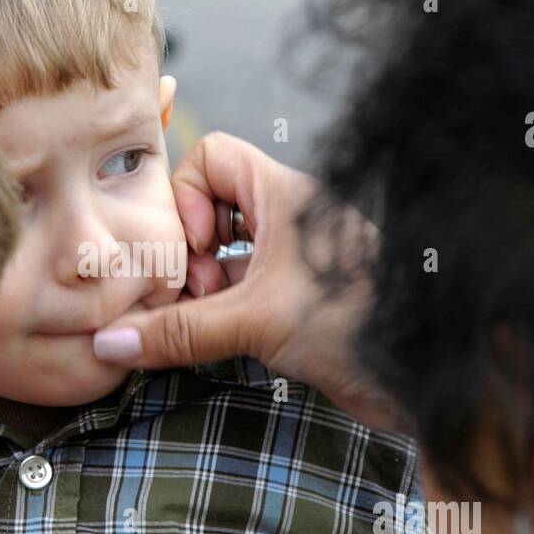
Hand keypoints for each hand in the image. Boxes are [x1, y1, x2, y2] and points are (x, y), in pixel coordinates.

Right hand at [92, 132, 407, 431]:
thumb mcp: (256, 321)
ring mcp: (291, 261)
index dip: (186, 198)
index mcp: (283, 195)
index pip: (211, 158)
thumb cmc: (357, 322)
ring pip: (223, 257)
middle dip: (187, 250)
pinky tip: (203, 342)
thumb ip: (180, 331)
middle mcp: (286, 219)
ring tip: (191, 322)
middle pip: (210, 208)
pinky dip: (215, 314)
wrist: (423, 374)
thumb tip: (110, 342)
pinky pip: (238, 294)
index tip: (192, 248)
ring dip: (198, 288)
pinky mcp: (295, 303)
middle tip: (189, 292)